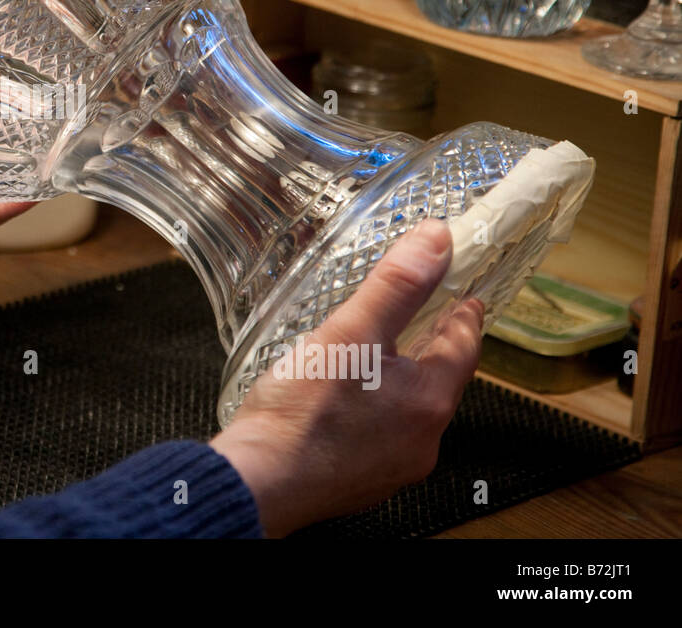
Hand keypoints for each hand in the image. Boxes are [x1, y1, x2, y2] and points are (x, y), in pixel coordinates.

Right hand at [210, 220, 483, 536]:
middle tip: (413, 315)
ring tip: (368, 354)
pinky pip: (378, 436)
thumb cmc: (300, 415)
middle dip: (426, 344)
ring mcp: (392, 465)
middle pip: (437, 378)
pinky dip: (369, 412)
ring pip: (406, 409)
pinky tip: (340, 401)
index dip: (462, 313)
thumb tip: (436, 240)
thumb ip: (396, 286)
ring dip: (396, 380)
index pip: (464, 345)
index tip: (463, 294)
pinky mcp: (361, 480)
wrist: (258, 483)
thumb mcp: (350, 333)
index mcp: (429, 399)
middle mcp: (422, 439)